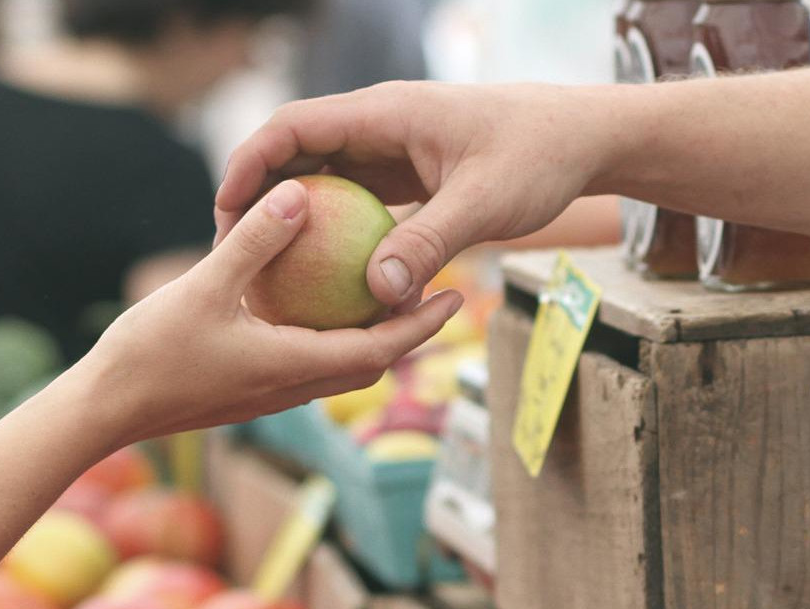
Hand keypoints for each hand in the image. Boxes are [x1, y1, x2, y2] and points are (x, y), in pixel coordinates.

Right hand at [72, 179, 462, 446]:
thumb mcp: (204, 287)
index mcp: (294, 367)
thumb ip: (254, 242)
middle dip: (407, 331)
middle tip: (438, 291)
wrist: (103, 411)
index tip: (455, 298)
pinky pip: (304, 362)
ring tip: (387, 294)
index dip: (421, 325)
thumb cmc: (149, 354)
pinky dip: (327, 336)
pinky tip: (315, 304)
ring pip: (338, 366)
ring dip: (369, 336)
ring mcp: (269, 393)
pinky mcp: (247, 391)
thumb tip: (299, 195)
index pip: (379, 350)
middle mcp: (291, 388)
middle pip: (369, 362)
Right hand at [216, 82, 623, 307]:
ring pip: (324, 178)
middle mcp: (380, 126)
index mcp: (385, 113)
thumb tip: (377, 293)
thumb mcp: (484, 204)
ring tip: (266, 270)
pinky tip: (324, 279)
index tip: (226, 212)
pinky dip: (335, 232)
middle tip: (232, 251)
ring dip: (294, 217)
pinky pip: (356, 201)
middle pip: (297, 152)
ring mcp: (393, 150)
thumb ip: (429, 243)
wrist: (583, 139)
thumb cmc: (539, 157)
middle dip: (259, 196)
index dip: (250, 164)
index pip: (294, 127)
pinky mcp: (409, 175)